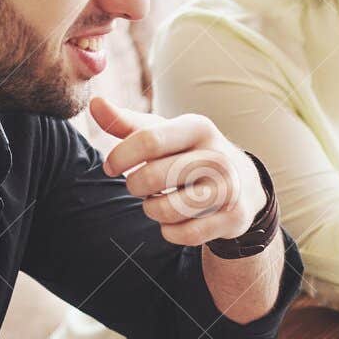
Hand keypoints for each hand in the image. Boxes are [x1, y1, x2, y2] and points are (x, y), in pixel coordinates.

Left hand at [91, 96, 265, 246]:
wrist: (243, 182)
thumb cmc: (189, 154)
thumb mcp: (163, 134)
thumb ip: (127, 123)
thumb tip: (94, 104)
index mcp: (198, 127)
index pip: (147, 140)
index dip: (120, 157)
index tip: (109, 167)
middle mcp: (218, 156)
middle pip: (153, 177)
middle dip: (134, 186)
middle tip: (135, 187)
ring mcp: (230, 188)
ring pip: (169, 209)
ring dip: (151, 210)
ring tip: (155, 204)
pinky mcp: (235, 217)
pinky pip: (187, 234)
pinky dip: (170, 232)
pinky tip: (171, 224)